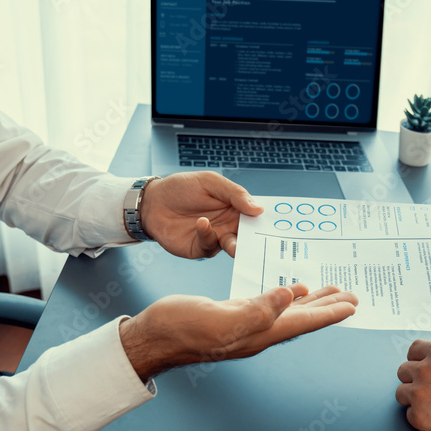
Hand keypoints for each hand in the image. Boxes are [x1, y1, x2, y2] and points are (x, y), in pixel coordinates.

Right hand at [119, 285, 357, 380]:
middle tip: (352, 296)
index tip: (353, 305)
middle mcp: (258, 331)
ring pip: (288, 312)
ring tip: (332, 292)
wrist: (153, 337)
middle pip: (302, 318)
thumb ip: (258, 310)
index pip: (303, 322)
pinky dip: (285, 297)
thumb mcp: (221, 319)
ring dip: (311, 302)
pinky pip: (269, 305)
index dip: (329, 313)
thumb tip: (291, 295)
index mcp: (259, 332)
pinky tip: (291, 290)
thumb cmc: (180, 329)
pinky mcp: (233, 315)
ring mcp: (245, 324)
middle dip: (328, 307)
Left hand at [138, 171, 264, 257]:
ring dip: (236, 246)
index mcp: (235, 207)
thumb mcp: (210, 182)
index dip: (266, 221)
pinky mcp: (200, 248)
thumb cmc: (181, 188)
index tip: (278, 225)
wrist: (152, 202)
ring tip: (237, 244)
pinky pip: (210, 247)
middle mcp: (228, 225)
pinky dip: (208, 236)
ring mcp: (215, 238)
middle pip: (249, 235)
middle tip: (263, 243)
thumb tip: (259, 209)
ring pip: (233, 246)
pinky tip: (202, 223)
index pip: (256, 216)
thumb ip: (235, 194)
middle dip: (256, 240)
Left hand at [395, 340, 430, 430]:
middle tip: (429, 391)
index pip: (414, 349)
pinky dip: (420, 419)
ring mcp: (420, 394)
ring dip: (413, 399)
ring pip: (402, 393)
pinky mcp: (419, 417)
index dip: (418, 360)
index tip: (422, 367)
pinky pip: (408, 415)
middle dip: (414, 380)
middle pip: (404, 371)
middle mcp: (427, 370)